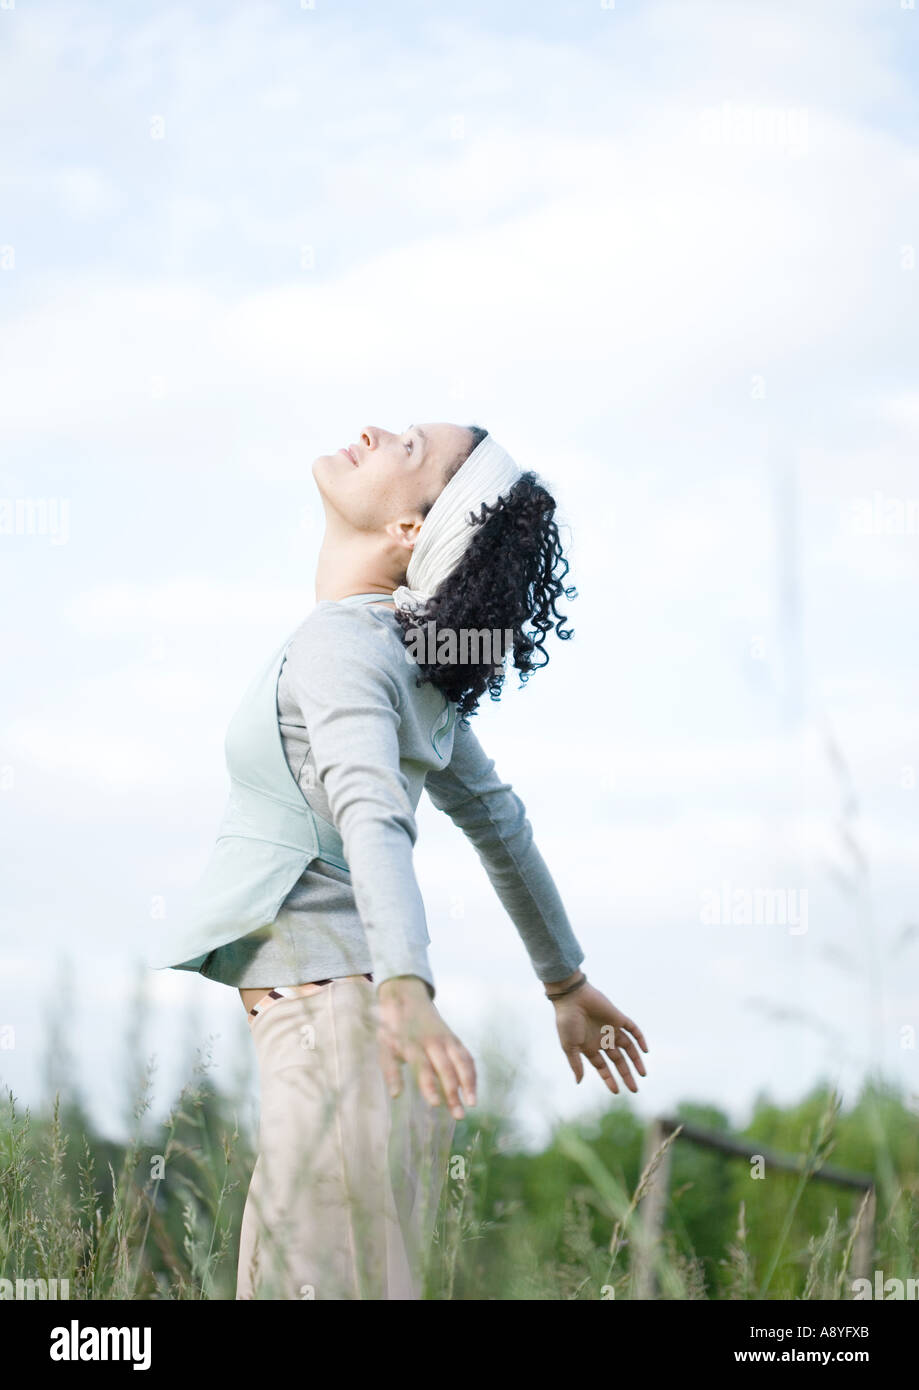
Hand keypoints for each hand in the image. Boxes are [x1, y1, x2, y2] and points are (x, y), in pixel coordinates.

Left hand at [376, 976, 476, 1119]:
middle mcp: (433, 1041)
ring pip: (461, 1061)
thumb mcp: (385, 1047)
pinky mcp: (454, 1038)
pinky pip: (467, 1056)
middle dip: (453, 1092)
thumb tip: (396, 1095)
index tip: (435, 1104)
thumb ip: (391, 1071)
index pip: (423, 1067)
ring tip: (472, 1104)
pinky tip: (473, 1090)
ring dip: (469, 1083)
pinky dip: (472, 1073)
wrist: (407, 997)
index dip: (429, 1085)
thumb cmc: (393, 1029)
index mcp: (413, 1044)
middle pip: (446, 1068)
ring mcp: (446, 1038)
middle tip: (458, 1115)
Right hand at [551, 981, 648, 1094]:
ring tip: (643, 1074)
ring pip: (629, 1048)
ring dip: (636, 1061)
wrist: (572, 997)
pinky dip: (640, 1039)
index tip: (617, 1091)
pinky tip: (645, 1050)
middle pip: (618, 1060)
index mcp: (590, 1047)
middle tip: (635, 1089)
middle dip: (626, 1074)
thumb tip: (579, 1082)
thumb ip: (576, 1064)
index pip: (603, 1067)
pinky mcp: (618, 1018)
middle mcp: (602, 1040)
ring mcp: (611, 1029)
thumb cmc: (567, 1021)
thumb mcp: (569, 1046)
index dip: (609, 1079)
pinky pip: (633, 1030)